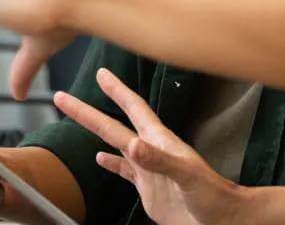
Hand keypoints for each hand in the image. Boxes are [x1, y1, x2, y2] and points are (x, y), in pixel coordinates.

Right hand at [54, 68, 246, 224]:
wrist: (221, 218)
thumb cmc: (213, 195)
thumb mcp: (187, 174)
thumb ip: (161, 160)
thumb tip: (133, 144)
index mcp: (160, 141)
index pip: (134, 109)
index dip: (117, 90)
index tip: (100, 74)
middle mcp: (151, 150)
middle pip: (112, 126)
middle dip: (88, 111)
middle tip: (63, 97)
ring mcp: (148, 168)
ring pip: (115, 143)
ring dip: (96, 130)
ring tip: (78, 117)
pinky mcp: (148, 187)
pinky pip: (123, 170)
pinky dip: (109, 162)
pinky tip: (100, 158)